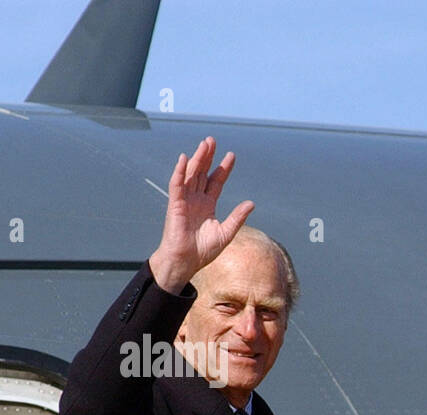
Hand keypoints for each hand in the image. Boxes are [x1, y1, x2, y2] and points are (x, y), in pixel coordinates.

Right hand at [147, 137, 254, 294]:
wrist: (186, 261)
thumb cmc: (203, 251)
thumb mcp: (226, 232)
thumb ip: (237, 217)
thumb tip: (251, 203)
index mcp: (207, 205)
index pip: (216, 182)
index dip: (223, 169)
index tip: (231, 156)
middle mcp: (196, 199)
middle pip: (202, 173)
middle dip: (208, 157)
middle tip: (213, 140)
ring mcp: (185, 200)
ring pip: (191, 175)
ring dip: (197, 159)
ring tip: (205, 144)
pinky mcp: (175, 205)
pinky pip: (177, 185)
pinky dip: (180, 172)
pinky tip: (185, 159)